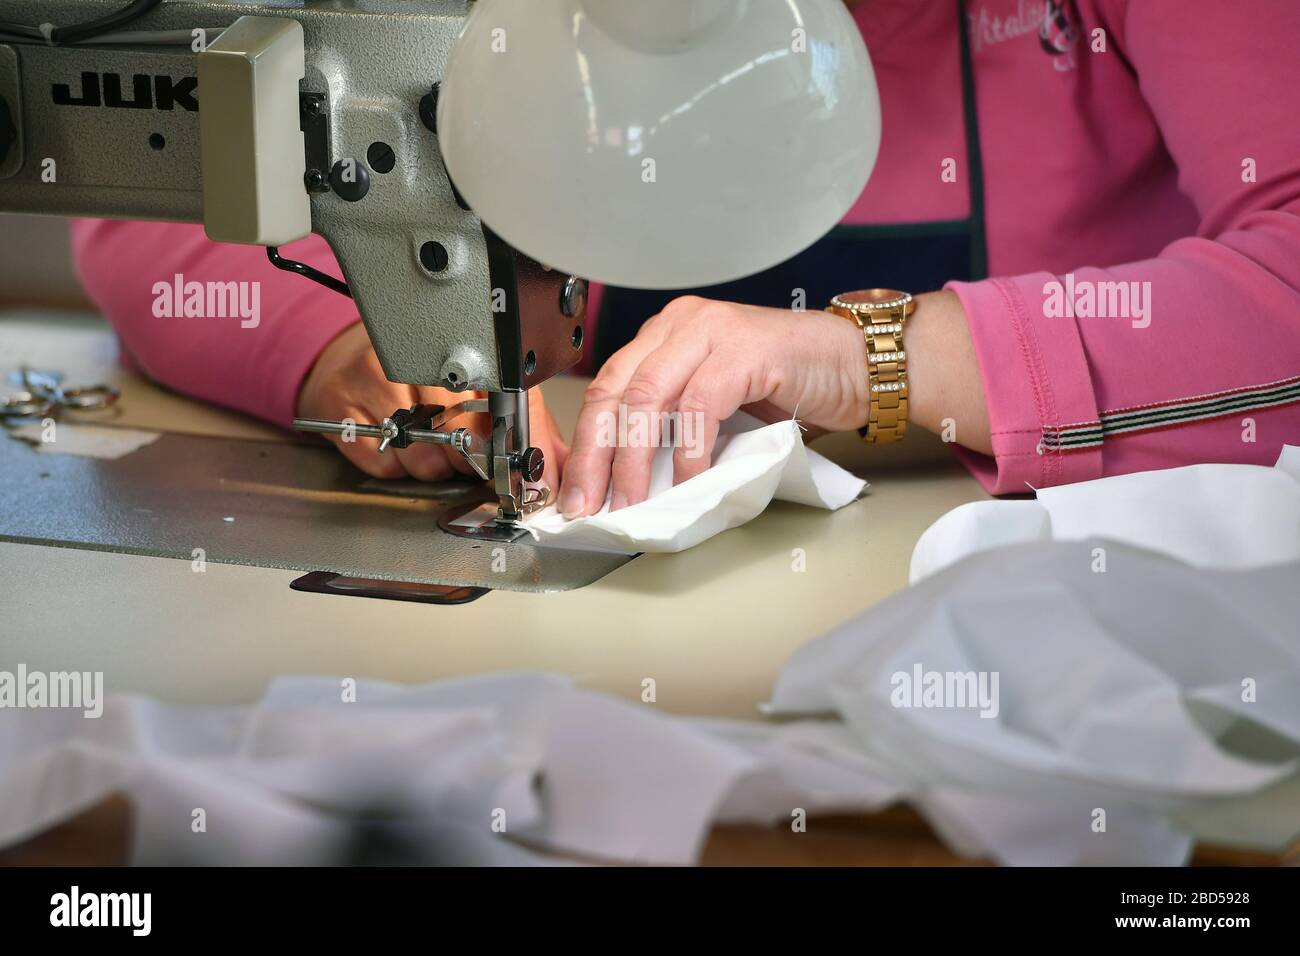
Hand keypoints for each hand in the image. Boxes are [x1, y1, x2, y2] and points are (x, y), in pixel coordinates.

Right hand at [296, 321, 567, 484]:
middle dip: (463, 456)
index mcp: (464, 352)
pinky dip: (394, 466)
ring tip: (427, 444)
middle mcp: (417, 358)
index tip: (501, 462)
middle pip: (456, 431)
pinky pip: (381, 459)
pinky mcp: (342, 402)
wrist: (353, 357)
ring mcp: (375, 377)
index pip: (495, 403)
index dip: (499, 442)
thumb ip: (531, 427)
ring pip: (419, 450)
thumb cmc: (428, 376)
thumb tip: (557, 473)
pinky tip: (397, 445)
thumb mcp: (489, 389)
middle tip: (459, 450)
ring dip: (429, 464)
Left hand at [557, 296, 871, 517]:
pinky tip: (688, 482)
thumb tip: (629, 481)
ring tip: (632, 503)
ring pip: (647, 399)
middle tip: (590, 506)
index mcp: (665, 334)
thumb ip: (673, 425)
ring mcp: (710, 332)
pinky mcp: (742, 351)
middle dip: (595, 457)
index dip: (585, 445)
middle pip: (615, 393)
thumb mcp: (717, 404)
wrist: (858, 366)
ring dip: (634, 461)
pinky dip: (688, 452)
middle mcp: (679, 325)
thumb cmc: (793, 387)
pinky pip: (698, 408)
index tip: (577, 493)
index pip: (606, 388)